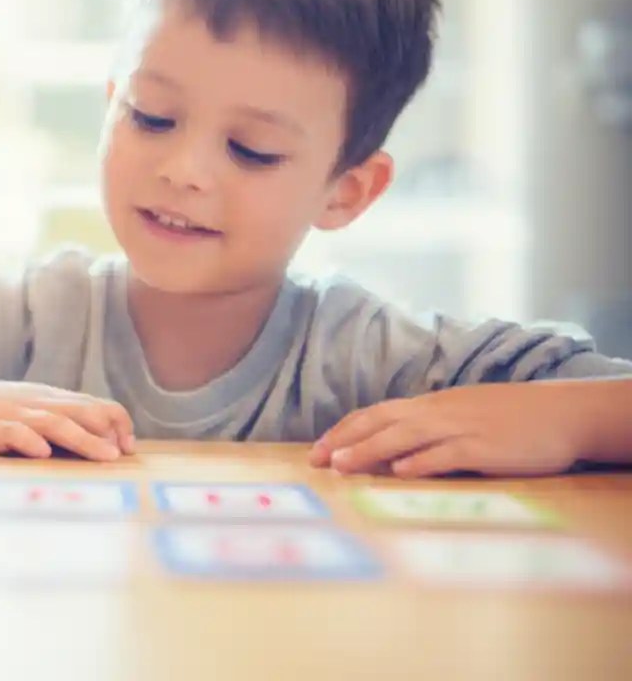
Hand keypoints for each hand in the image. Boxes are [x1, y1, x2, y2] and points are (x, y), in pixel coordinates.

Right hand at [0, 371, 134, 460]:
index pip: (93, 404)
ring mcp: (14, 414)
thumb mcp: (24, 409)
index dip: (116, 422)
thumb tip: (88, 440)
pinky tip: (44, 454)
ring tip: (107, 456)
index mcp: (47, 398)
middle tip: (126, 453)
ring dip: (85, 440)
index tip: (128, 446)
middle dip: (109, 431)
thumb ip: (52, 420)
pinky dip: (31, 441)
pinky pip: (15, 433)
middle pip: (82, 411)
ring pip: (57, 423)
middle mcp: (36, 403)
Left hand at [309, 383, 587, 477]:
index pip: (376, 413)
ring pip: (406, 435)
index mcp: (431, 406)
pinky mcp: (485, 447)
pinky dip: (422, 461)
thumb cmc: (511, 417)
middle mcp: (439, 413)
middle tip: (316, 460)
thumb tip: (393, 451)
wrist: (563, 413)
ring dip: (371, 450)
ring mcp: (461, 428)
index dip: (345, 430)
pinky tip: (400, 471)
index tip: (317, 450)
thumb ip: (429, 430)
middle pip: (382, 421)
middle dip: (345, 440)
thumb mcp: (461, 417)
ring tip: (343, 466)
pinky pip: (448, 453)